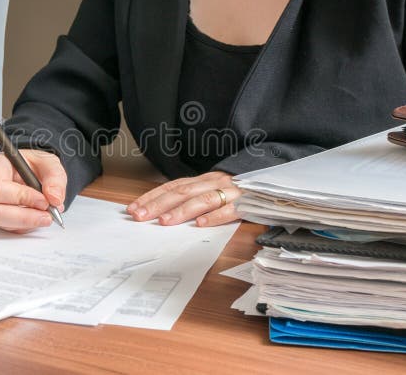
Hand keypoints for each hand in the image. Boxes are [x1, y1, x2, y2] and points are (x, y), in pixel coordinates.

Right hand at [0, 150, 66, 232]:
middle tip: (46, 216)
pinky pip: (5, 228)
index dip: (21, 198)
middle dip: (23, 217)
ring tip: (44, 217)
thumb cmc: (32, 165)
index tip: (43, 201)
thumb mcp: (48, 163)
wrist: (27, 172)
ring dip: (24, 223)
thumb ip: (55, 177)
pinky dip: (23, 226)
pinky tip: (34, 217)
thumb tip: (54, 198)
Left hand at [126, 171, 240, 226]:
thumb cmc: (236, 192)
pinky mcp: (246, 204)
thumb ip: (191, 198)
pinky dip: (215, 216)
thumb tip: (161, 212)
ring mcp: (230, 192)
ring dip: (182, 211)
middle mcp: (214, 183)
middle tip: (142, 216)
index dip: (152, 197)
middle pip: (182, 192)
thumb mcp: (212, 191)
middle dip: (160, 204)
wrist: (271, 185)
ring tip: (165, 222)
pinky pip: (229, 210)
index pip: (172, 187)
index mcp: (203, 180)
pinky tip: (201, 224)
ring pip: (203, 200)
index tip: (134, 208)